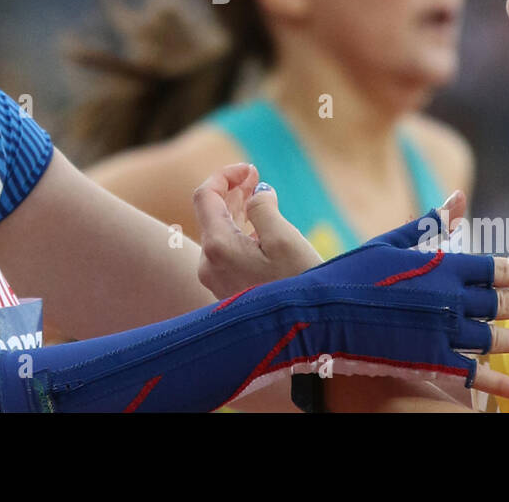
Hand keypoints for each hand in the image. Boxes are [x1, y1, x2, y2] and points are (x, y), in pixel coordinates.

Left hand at [193, 163, 321, 298]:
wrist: (304, 341)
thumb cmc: (298, 286)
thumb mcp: (284, 238)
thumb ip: (263, 207)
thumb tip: (256, 194)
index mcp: (218, 247)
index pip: (204, 195)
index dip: (225, 175)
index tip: (251, 168)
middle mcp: (208, 264)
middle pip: (210, 213)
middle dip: (232, 190)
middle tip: (256, 176)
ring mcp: (215, 281)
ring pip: (218, 232)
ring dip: (236, 210)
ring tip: (258, 195)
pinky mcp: (226, 292)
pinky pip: (225, 252)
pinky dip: (239, 231)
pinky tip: (258, 227)